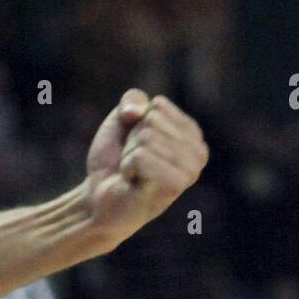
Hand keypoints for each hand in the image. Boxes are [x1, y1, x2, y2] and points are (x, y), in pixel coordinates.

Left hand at [84, 90, 208, 249]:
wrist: (100, 199)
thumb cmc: (115, 161)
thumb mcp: (121, 120)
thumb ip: (133, 99)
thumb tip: (138, 112)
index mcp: (192, 134)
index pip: (158, 105)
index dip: (136, 123)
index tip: (135, 145)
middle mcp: (199, 152)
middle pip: (152, 121)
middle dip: (132, 141)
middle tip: (133, 163)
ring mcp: (190, 171)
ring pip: (147, 138)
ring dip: (129, 156)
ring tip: (134, 173)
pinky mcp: (175, 186)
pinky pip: (141, 156)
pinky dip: (128, 167)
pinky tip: (133, 182)